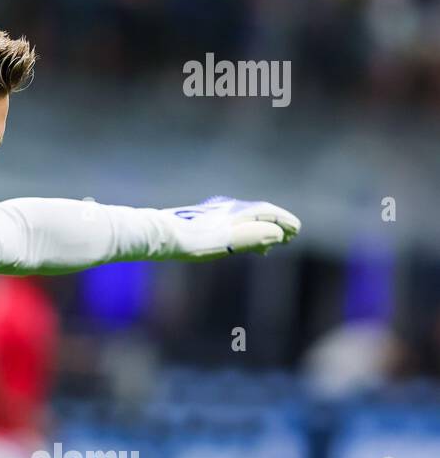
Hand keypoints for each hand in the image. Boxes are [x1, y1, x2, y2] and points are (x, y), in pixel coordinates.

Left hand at [161, 196, 300, 260]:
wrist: (160, 236)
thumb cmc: (194, 241)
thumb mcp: (228, 241)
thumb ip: (254, 236)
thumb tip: (277, 233)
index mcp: (237, 212)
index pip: (268, 213)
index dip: (284, 221)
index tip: (296, 230)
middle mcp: (228, 209)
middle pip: (258, 215)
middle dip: (275, 226)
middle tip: (288, 239)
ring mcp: (215, 215)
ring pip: (245, 220)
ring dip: (259, 231)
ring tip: (267, 248)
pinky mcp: (203, 223)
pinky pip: (232, 225)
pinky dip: (243, 234)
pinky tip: (237, 244)